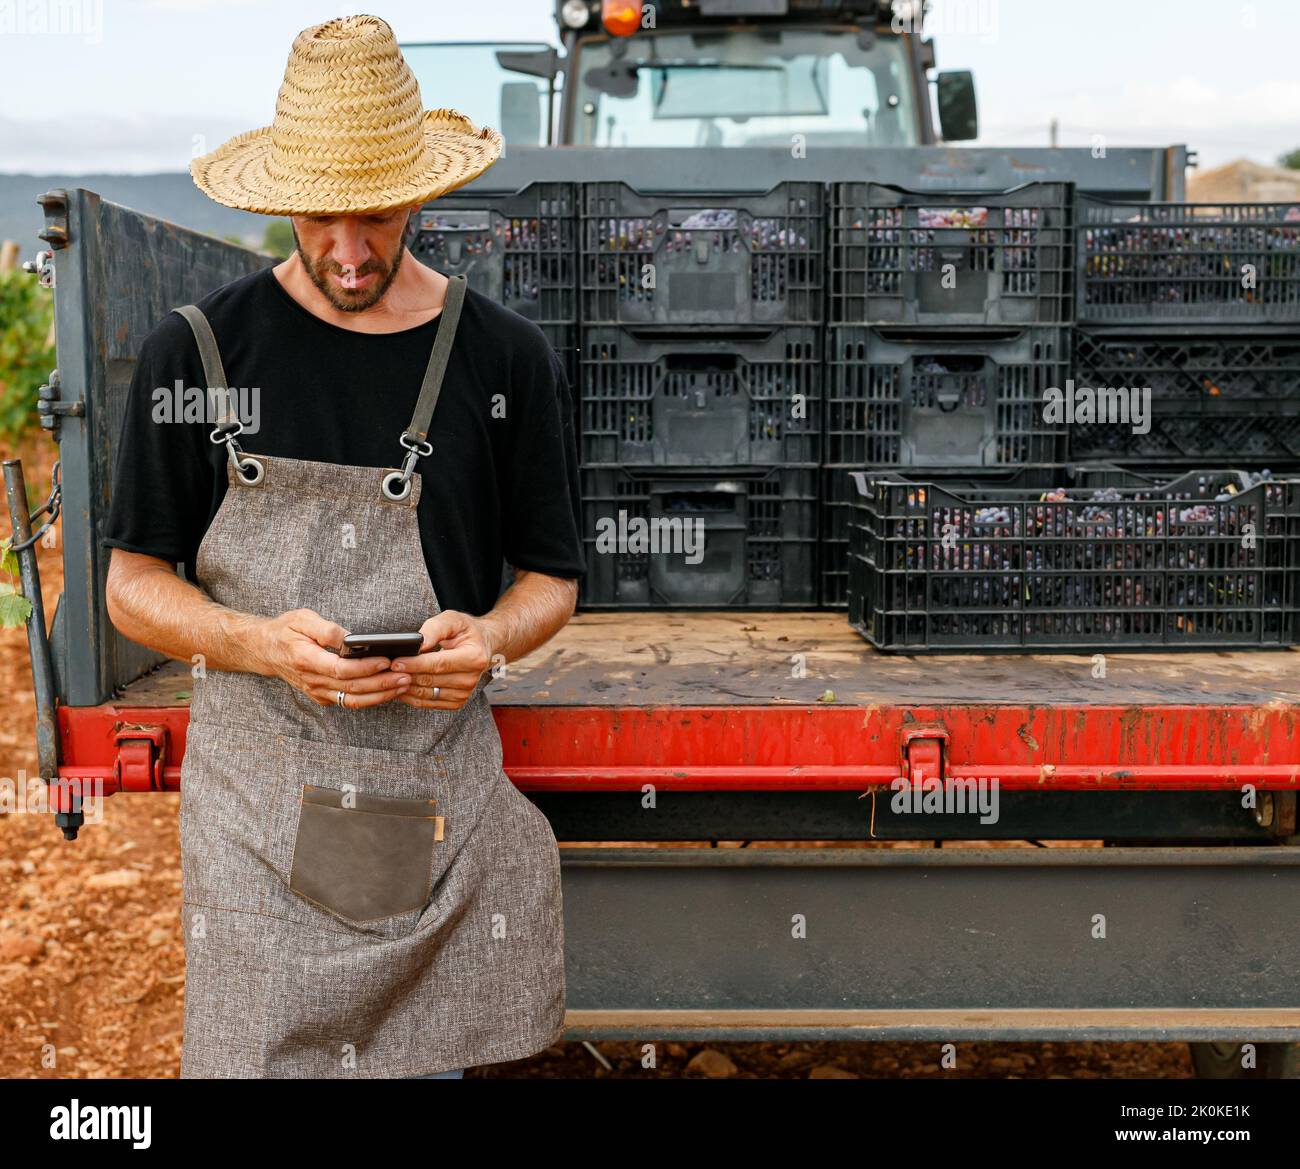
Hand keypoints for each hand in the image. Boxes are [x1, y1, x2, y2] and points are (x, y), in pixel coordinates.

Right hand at [255, 608, 410, 708]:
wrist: (265, 650)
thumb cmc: (285, 630)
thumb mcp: (302, 619)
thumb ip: (326, 629)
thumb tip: (350, 638)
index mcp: (306, 660)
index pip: (340, 669)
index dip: (365, 667)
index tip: (386, 660)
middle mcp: (312, 680)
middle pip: (352, 687)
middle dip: (381, 683)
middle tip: (406, 675)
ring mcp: (317, 691)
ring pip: (353, 700)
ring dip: (380, 695)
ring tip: (403, 684)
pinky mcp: (322, 696)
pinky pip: (349, 702)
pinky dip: (370, 698)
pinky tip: (388, 690)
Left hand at [389, 610, 495, 709]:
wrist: (482, 646)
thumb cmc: (466, 631)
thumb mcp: (453, 620)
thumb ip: (435, 628)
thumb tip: (418, 642)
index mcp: (474, 657)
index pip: (438, 664)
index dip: (415, 664)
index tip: (395, 662)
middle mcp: (471, 679)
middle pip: (430, 680)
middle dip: (405, 675)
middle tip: (385, 669)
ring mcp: (464, 693)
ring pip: (426, 694)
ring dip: (405, 687)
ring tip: (389, 677)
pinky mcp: (456, 702)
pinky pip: (427, 702)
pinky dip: (411, 696)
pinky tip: (399, 686)